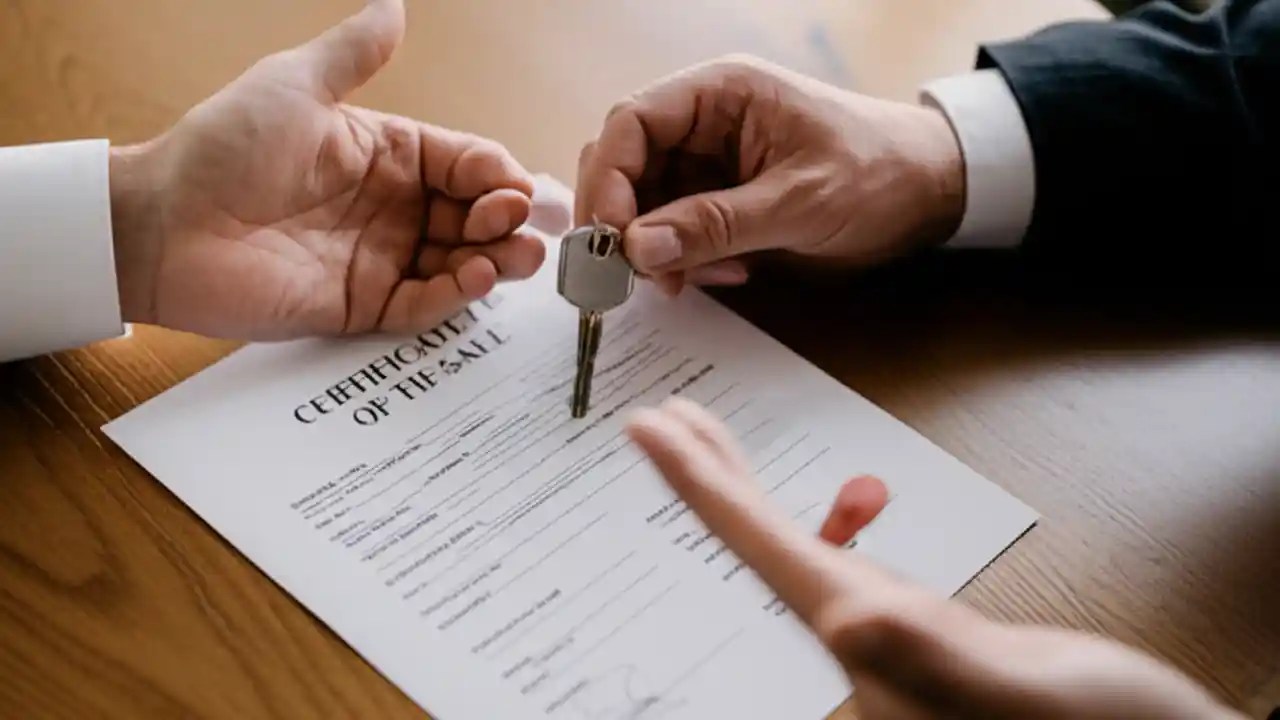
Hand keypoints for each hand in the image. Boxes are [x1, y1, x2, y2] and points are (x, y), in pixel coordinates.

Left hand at [109, 0, 564, 339]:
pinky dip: (455, 295)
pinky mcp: (362, 306)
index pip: (465, 162)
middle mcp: (392, 207)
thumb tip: (396, 4)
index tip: (517, 184)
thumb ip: (354, 54)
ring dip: (497, 260)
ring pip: (460, 263)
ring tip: (519, 255)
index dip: (497, 173)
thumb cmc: (222, 148)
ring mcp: (380, 258)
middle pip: (474, 216)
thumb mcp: (296, 87)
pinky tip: (474, 276)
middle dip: (507, 220)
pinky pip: (422, 304)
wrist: (161, 225)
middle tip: (521, 223)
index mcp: (387, 153)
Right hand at [576, 54, 964, 294]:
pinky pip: (675, 229)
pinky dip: (682, 260)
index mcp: (720, 93)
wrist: (930, 191)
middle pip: (625, 164)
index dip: (609, 179)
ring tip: (686, 282)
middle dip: (623, 221)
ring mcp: (708, 161)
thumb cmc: (877, 172)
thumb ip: (715, 224)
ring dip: (653, 249)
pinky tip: (718, 277)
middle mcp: (703, 122)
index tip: (609, 238)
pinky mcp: (719, 198)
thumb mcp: (797, 202)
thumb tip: (637, 248)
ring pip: (644, 204)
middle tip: (632, 273)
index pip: (631, 122)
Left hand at [625, 398, 1244, 719]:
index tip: (649, 429)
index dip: (699, 482)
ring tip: (722, 444)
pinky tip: (852, 506)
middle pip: (759, 541)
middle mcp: (859, 630)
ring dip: (757, 489)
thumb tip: (846, 618)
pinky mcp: (921, 632)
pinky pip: (846, 561)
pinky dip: (830, 518)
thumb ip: (926, 655)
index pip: (758, 544)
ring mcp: (887, 632)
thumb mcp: (1011, 693)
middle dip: (710, 475)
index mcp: (863, 630)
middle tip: (664, 418)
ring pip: (797, 548)